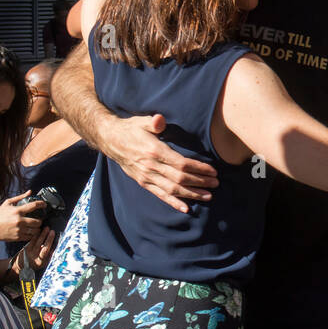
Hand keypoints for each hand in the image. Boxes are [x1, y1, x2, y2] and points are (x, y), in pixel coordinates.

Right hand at [0, 190, 46, 241]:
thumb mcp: (8, 203)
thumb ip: (20, 197)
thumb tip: (30, 192)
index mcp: (17, 211)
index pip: (33, 206)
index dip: (41, 204)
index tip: (44, 205)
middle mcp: (19, 221)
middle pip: (38, 221)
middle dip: (40, 220)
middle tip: (39, 220)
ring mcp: (19, 230)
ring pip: (35, 230)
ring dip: (37, 228)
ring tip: (36, 226)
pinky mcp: (18, 237)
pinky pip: (30, 237)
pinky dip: (32, 234)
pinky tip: (31, 232)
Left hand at [10, 226, 55, 276]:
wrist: (20, 266)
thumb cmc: (34, 264)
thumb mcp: (43, 263)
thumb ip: (48, 256)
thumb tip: (54, 247)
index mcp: (42, 262)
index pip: (50, 253)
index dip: (54, 246)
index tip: (57, 239)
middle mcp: (36, 258)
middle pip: (44, 248)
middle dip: (49, 239)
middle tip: (52, 232)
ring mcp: (30, 253)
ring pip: (38, 243)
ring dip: (43, 235)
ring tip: (47, 228)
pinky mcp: (26, 249)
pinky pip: (32, 241)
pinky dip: (36, 236)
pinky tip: (39, 231)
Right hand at [102, 113, 217, 212]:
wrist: (111, 140)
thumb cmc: (131, 129)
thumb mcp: (142, 121)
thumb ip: (153, 122)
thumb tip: (160, 120)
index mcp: (154, 151)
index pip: (181, 164)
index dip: (198, 169)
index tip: (213, 171)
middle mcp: (151, 167)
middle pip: (180, 179)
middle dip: (200, 182)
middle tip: (216, 184)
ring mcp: (146, 177)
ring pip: (172, 189)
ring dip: (191, 194)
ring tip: (208, 196)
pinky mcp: (143, 183)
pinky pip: (160, 195)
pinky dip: (173, 202)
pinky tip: (186, 208)